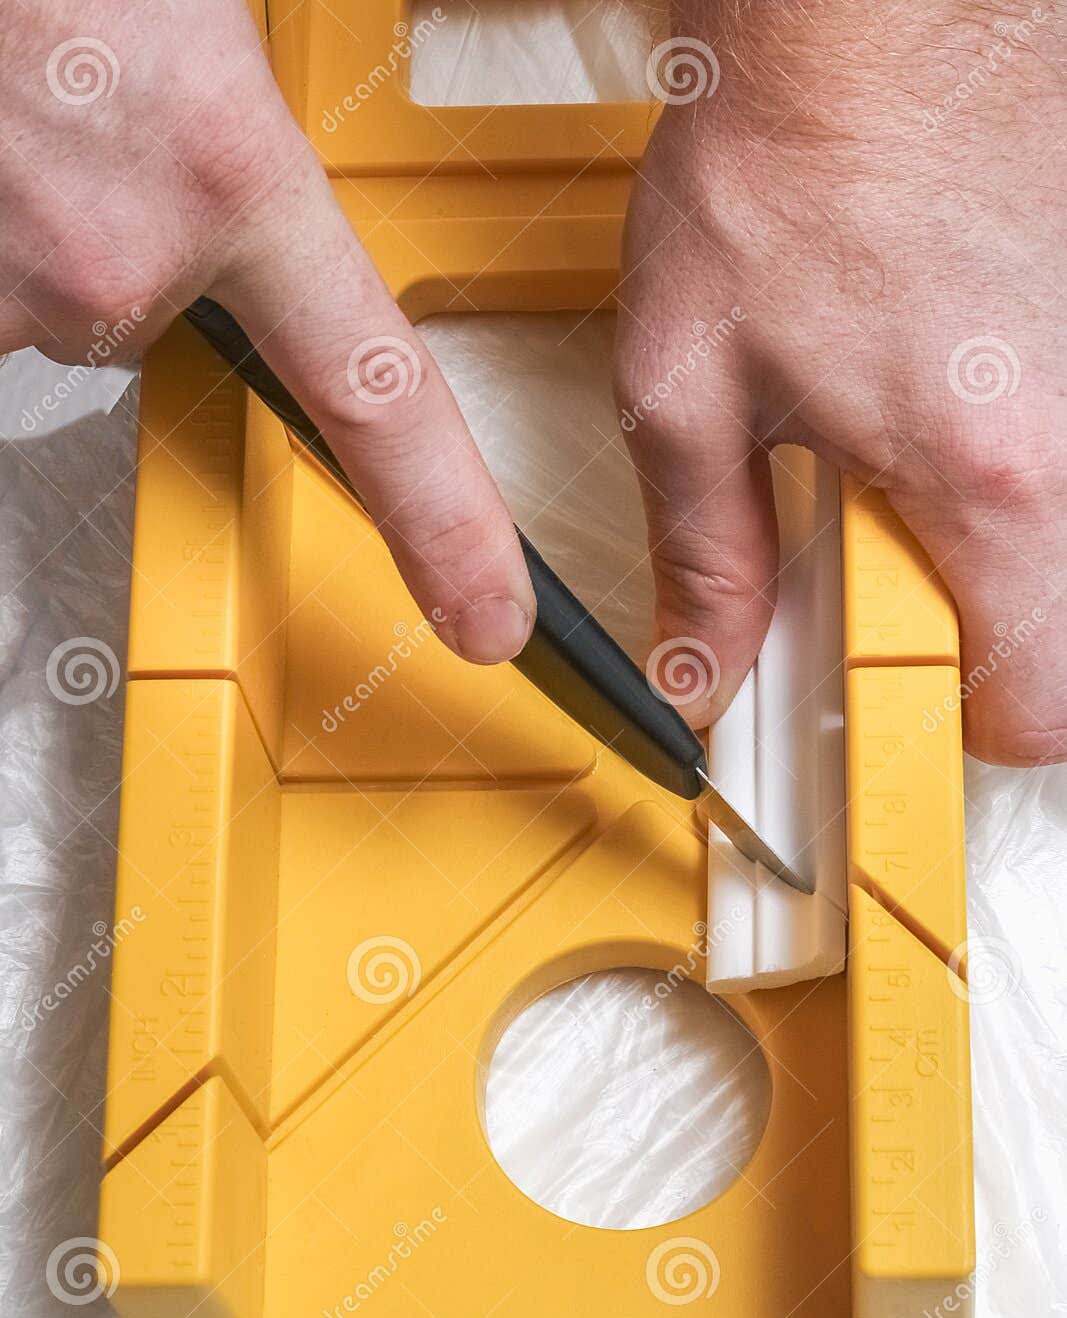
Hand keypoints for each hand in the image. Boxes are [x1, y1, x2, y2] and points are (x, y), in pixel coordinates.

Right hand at [0, 1, 533, 663]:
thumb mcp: (204, 8)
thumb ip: (245, 98)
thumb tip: (261, 128)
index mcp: (226, 171)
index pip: (376, 396)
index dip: (443, 522)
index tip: (485, 617)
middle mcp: (117, 260)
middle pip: (154, 308)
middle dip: (129, 227)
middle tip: (85, 108)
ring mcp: (10, 287)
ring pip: (49, 293)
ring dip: (38, 210)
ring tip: (21, 98)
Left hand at [616, 0, 1065, 761]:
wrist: (857, 17)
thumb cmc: (777, 164)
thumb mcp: (689, 392)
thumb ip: (704, 557)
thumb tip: (700, 670)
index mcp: (983, 480)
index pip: (1042, 698)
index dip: (973, 726)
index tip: (910, 695)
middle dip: (982, 624)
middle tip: (889, 572)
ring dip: (999, 532)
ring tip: (905, 459)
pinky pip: (1064, 439)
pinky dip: (1013, 452)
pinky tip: (939, 391)